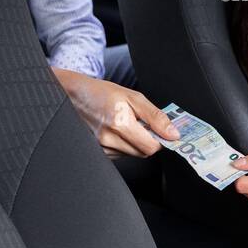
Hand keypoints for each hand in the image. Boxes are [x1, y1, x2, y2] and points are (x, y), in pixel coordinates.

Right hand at [51, 67, 178, 157]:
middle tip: (143, 123)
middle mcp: (109, 140)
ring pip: (133, 154)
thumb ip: (155, 117)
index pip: (151, 147)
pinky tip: (119, 130)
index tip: (163, 132)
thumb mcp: (133, 97)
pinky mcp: (98, 152)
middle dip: (149, 140)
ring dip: (137, 142)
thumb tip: (173, 134)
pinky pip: (121, 154)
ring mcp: (102, 148)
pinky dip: (125, 144)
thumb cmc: (101, 93)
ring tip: (128, 124)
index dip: (160, 140)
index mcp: (120, 124)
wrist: (74, 95)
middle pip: (143, 152)